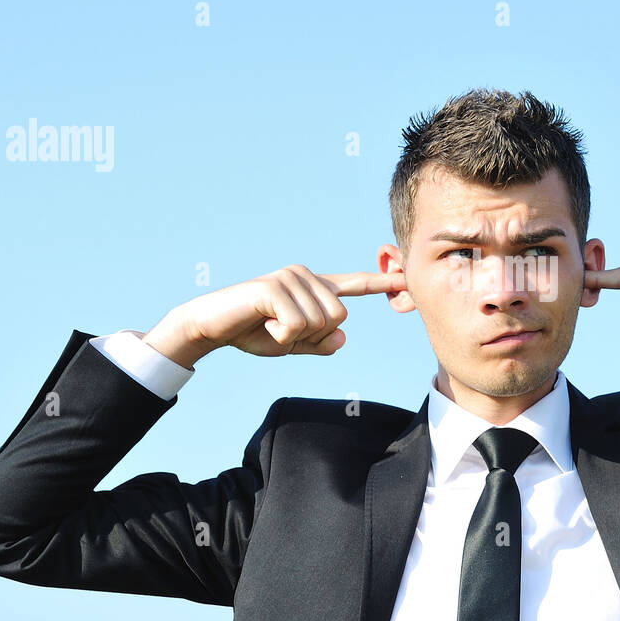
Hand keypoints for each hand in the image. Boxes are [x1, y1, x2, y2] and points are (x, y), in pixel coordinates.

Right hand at [144, 265, 405, 365]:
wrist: (212, 327)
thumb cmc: (253, 332)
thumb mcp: (292, 344)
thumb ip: (319, 343)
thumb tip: (342, 338)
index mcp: (314, 288)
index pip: (353, 286)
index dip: (381, 284)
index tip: (406, 279)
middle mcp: (306, 276)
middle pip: (339, 318)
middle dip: (313, 335)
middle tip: (281, 329)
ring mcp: (291, 278)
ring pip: (320, 323)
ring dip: (294, 336)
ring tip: (269, 324)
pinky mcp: (274, 286)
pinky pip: (297, 324)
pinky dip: (281, 335)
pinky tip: (263, 323)